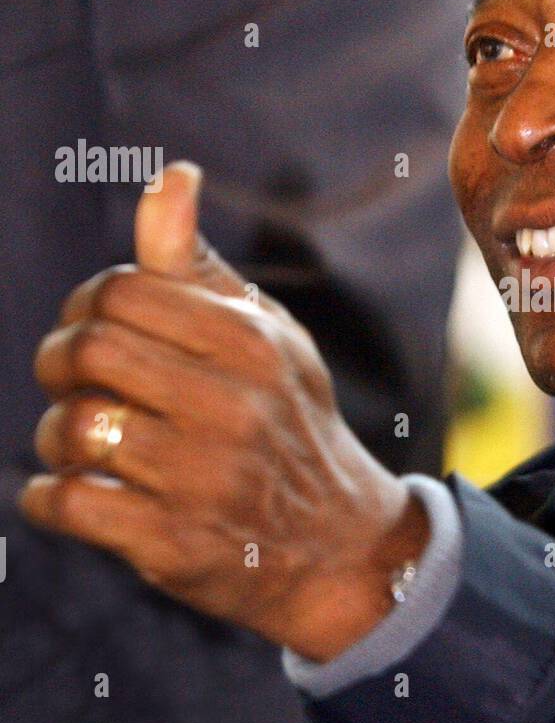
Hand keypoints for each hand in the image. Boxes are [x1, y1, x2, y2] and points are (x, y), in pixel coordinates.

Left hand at [19, 162, 427, 661]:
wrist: (338, 546)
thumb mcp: (264, 339)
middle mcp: (232, 405)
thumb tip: (171, 176)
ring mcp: (203, 477)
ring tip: (82, 445)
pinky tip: (73, 493)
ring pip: (69, 428)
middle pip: (87, 350)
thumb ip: (199, 267)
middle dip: (59, 364)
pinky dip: (48, 497)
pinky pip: (66, 503)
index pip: (120, 291)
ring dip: (56, 437)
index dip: (86, 307)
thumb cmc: (287, 422)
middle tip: (77, 384)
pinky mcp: (174, 542)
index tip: (98, 333)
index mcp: (252, 343)